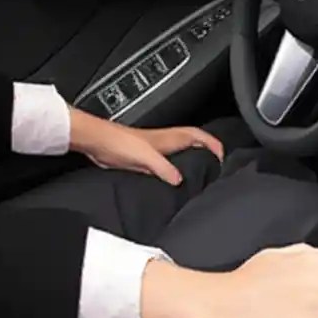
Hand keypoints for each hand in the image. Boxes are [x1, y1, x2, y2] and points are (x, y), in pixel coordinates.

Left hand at [69, 110, 223, 185]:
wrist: (95, 141)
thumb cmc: (116, 142)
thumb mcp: (144, 157)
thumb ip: (163, 168)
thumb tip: (179, 180)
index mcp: (167, 138)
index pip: (198, 136)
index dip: (212, 143)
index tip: (223, 156)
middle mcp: (162, 142)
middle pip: (192, 142)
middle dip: (207, 150)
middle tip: (216, 163)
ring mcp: (152, 150)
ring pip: (179, 153)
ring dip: (192, 159)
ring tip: (200, 172)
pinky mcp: (142, 159)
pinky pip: (165, 164)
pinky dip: (174, 170)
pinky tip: (171, 181)